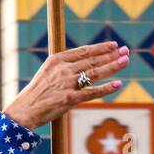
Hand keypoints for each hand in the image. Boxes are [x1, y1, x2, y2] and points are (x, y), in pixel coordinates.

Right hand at [4, 41, 129, 129]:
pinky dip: (106, 88)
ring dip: (113, 66)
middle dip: (111, 55)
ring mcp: (67, 83)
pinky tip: (118, 84)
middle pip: (92, 60)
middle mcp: (63, 69)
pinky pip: (92, 92)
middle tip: (126, 51)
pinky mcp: (70, 99)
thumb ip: (65, 67)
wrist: (26, 108)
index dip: (100, 48)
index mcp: (57, 60)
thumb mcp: (49, 72)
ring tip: (126, 61)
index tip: (114, 45)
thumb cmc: (39, 92)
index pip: (83, 51)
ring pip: (95, 73)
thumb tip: (82, 63)